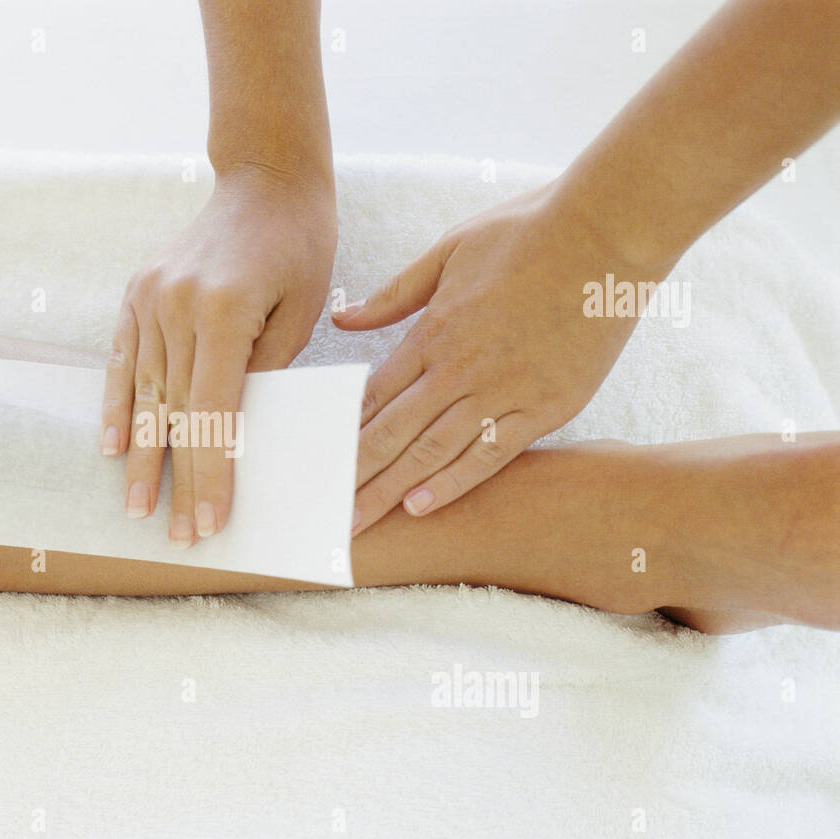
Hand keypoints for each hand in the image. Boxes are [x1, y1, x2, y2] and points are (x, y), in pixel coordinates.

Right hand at [102, 163, 336, 546]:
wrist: (265, 179)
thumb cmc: (299, 245)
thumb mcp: (302, 310)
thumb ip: (269, 372)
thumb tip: (243, 438)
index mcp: (222, 311)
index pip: (214, 413)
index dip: (212, 472)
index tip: (212, 519)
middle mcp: (176, 307)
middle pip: (175, 413)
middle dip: (176, 481)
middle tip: (177, 535)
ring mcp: (150, 299)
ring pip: (145, 394)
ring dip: (141, 458)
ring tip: (137, 509)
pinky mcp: (137, 293)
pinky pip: (122, 360)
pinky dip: (118, 406)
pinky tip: (113, 448)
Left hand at [334, 182, 671, 533]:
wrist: (610, 229)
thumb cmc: (527, 230)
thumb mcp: (448, 250)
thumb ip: (394, 294)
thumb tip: (343, 318)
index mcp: (433, 332)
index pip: (373, 394)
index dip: (341, 431)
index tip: (315, 460)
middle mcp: (461, 368)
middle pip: (393, 432)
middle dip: (355, 474)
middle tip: (324, 511)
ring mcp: (505, 390)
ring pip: (433, 451)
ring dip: (391, 489)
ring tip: (359, 522)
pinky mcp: (548, 405)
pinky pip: (492, 453)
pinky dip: (455, 482)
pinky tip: (422, 507)